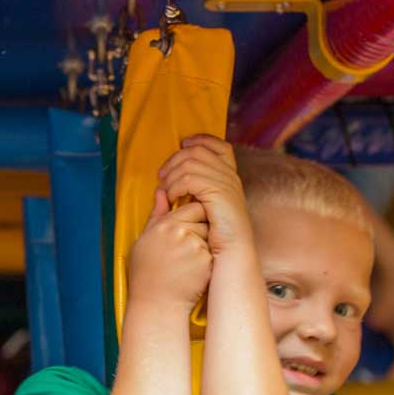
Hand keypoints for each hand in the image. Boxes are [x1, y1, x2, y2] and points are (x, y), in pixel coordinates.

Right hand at [128, 189, 211, 311]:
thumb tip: (162, 191)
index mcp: (165, 225)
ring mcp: (195, 247)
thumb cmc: (146, 271)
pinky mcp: (206, 262)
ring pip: (211, 234)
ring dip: (205, 242)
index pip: (194, 206)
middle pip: (206, 218)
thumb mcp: (145, 239)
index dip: (194, 215)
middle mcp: (181, 233)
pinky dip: (207, 257)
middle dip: (201, 227)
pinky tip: (192, 269)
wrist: (155, 302)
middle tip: (186, 246)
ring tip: (187, 259)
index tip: (186, 227)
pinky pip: (213, 251)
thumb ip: (157, 214)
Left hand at [157, 136, 252, 255]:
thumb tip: (160, 185)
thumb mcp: (198, 211)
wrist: (232, 255)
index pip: (220, 146)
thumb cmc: (214, 238)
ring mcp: (226, 185)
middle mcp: (230, 177)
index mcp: (229, 178)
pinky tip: (172, 198)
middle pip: (199, 151)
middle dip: (176, 159)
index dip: (201, 139)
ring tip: (165, 190)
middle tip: (162, 175)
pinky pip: (189, 179)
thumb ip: (185, 195)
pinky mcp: (218, 195)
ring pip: (190, 163)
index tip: (183, 144)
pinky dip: (176, 186)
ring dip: (172, 175)